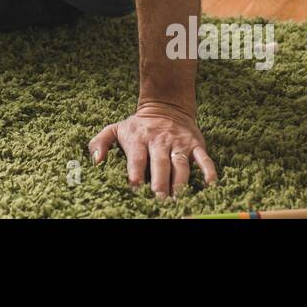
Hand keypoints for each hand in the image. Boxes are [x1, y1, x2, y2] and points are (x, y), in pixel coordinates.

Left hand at [88, 102, 216, 198]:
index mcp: (139, 139)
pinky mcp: (196, 145)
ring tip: (178, 199)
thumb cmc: (137, 126)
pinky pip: (204, 159)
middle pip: (160, 164)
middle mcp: (160, 141)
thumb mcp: (114, 129)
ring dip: (180, 182)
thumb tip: (96, 162)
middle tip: (158, 200)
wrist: (166, 106)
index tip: (135, 187)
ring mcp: (179, 143)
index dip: (136, 172)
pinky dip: (208, 171)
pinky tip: (210, 185)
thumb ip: (100, 143)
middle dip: (160, 183)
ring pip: (181, 164)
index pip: (137, 158)